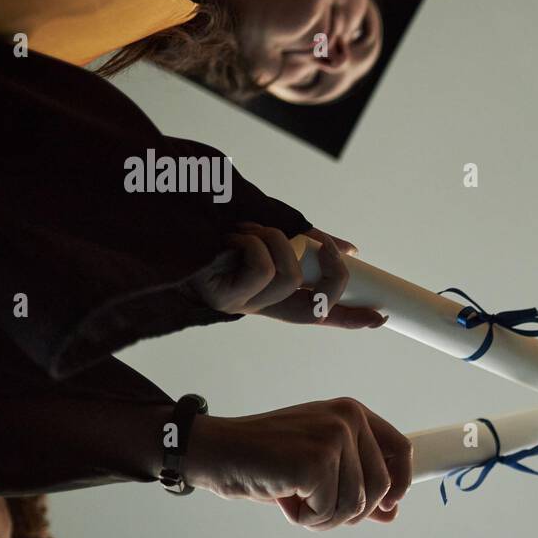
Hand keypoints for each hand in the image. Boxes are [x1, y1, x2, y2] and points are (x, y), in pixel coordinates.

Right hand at [185, 398, 412, 529]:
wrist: (218, 451)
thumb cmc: (267, 459)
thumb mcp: (319, 469)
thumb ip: (357, 486)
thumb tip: (391, 513)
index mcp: (353, 413)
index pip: (400, 449)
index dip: (400, 483)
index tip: (388, 507)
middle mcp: (348, 419)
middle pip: (380, 487)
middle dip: (350, 511)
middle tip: (315, 509)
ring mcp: (334, 438)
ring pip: (355, 505)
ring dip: (323, 518)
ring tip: (295, 501)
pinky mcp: (317, 461)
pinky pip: (329, 511)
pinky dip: (306, 518)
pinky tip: (284, 499)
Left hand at [189, 224, 385, 327]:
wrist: (157, 218)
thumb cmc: (210, 221)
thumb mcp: (267, 227)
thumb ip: (305, 239)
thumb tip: (348, 248)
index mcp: (269, 293)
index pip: (318, 312)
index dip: (349, 317)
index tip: (380, 318)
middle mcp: (259, 304)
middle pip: (317, 305)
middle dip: (333, 272)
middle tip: (326, 246)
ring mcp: (243, 305)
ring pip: (291, 279)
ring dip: (276, 241)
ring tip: (246, 229)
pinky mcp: (227, 299)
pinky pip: (263, 270)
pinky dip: (254, 243)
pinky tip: (230, 237)